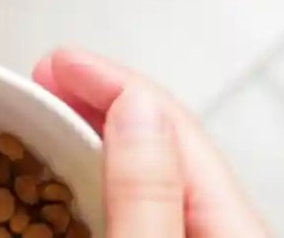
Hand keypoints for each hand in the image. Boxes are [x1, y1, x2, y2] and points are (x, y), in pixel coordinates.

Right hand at [34, 49, 267, 237]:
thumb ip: (145, 192)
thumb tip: (135, 107)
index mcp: (234, 228)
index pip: (174, 125)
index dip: (112, 82)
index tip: (60, 63)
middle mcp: (226, 232)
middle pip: (167, 142)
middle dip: (103, 99)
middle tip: (49, 77)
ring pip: (156, 173)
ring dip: (101, 134)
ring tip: (53, 113)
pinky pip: (146, 205)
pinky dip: (107, 176)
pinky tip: (78, 176)